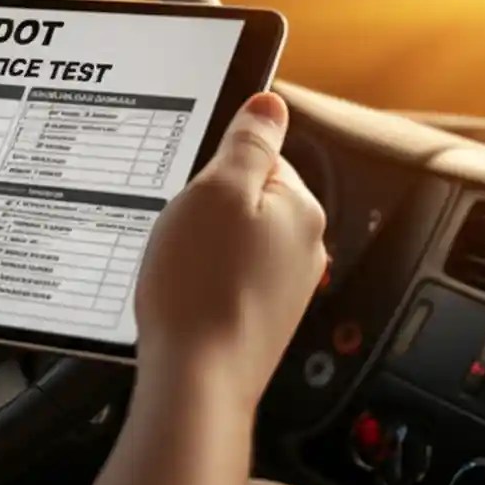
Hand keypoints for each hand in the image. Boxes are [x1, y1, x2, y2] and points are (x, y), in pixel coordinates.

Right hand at [135, 92, 327, 406]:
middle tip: (181, 230)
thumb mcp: (216, 191)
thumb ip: (249, 142)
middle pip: (247, 199)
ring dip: (203, 246)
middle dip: (207, 209)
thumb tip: (270, 104)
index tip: (191, 189)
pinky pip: (228, 278)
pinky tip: (185, 294)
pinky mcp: (260, 318)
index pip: (261, 156)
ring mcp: (284, 287)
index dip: (214, 168)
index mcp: (300, 208)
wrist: (196, 380)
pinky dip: (204, 280)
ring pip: (234, 240)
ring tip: (180, 267)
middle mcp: (304, 247)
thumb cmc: (200, 288)